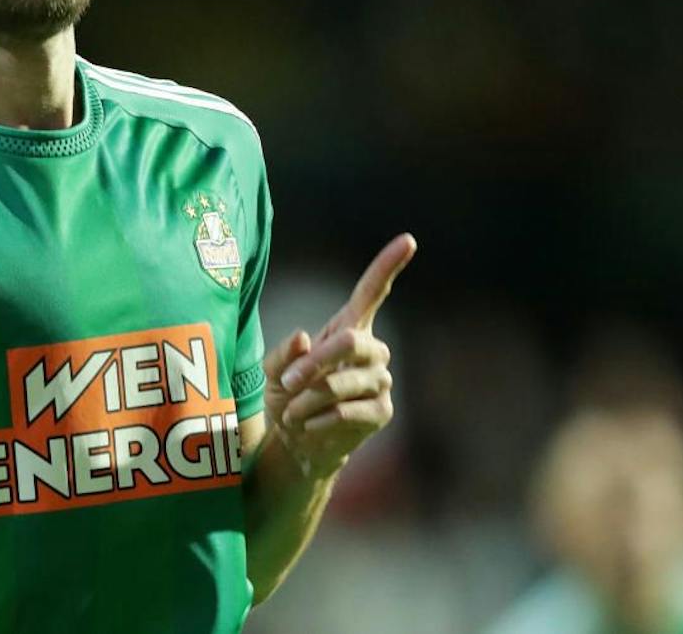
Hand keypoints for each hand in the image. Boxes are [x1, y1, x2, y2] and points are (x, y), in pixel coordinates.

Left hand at [262, 234, 415, 477]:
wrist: (297, 442)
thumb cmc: (287, 396)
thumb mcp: (274, 371)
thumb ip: (284, 354)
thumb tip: (304, 337)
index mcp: (348, 327)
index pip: (372, 292)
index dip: (389, 265)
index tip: (408, 240)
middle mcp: (371, 349)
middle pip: (351, 341)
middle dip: (315, 363)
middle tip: (288, 383)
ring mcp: (380, 380)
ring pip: (344, 381)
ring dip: (310, 397)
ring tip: (292, 412)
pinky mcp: (382, 411)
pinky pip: (349, 410)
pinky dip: (321, 418)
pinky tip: (310, 424)